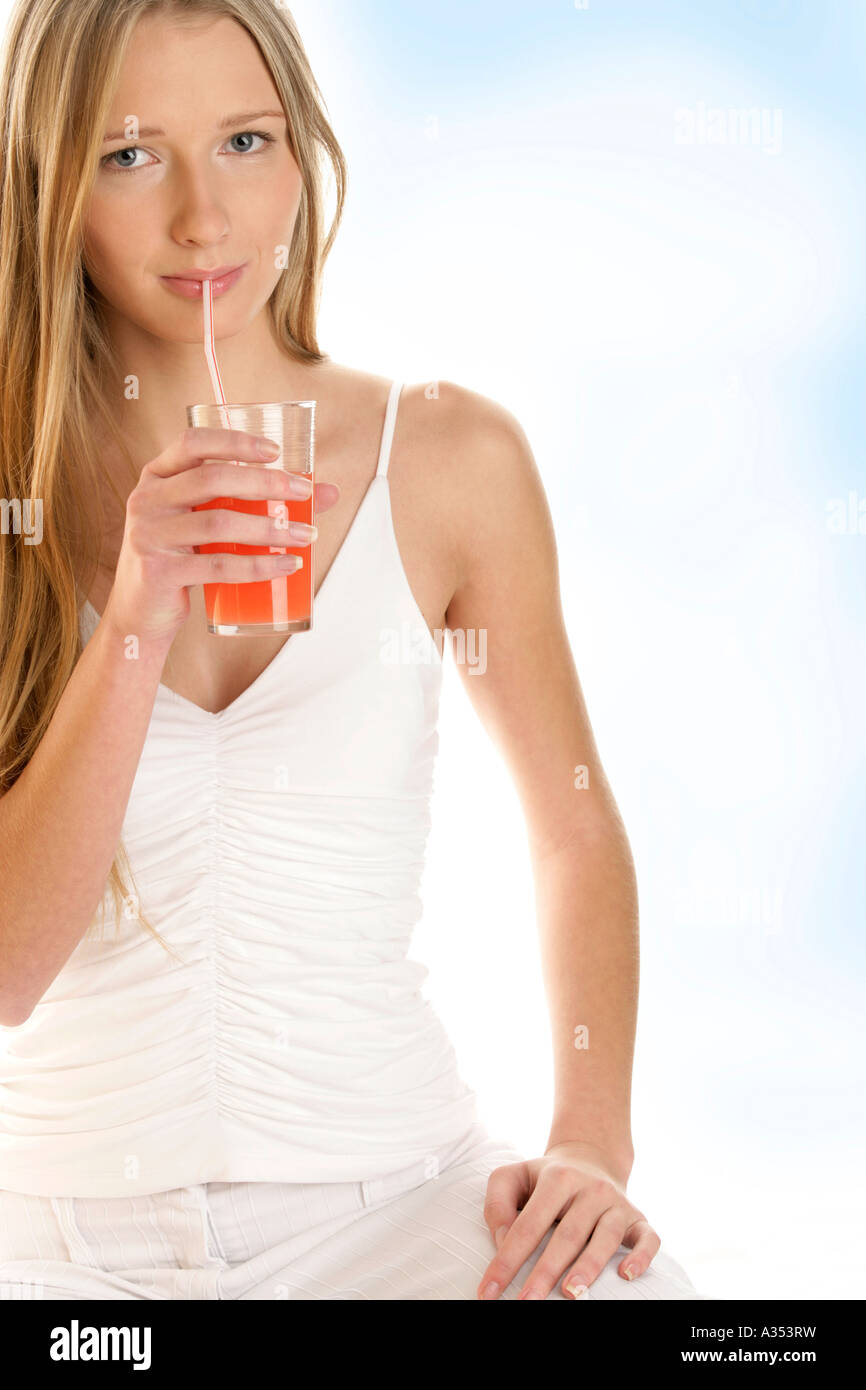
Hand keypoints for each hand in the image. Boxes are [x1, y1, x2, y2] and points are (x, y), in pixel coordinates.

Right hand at [103, 426, 338, 647]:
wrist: (141, 614)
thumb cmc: (183, 559)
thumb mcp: (211, 523)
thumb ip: (256, 503)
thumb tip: (326, 492)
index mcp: (158, 476)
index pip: (193, 443)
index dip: (235, 442)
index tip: (276, 451)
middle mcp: (148, 499)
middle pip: (211, 480)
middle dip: (265, 483)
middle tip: (302, 493)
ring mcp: (150, 535)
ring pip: (218, 523)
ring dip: (269, 528)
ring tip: (306, 535)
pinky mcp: (160, 572)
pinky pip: (217, 566)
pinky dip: (258, 566)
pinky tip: (286, 565)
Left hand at [476, 1140, 659, 1299]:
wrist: (591, 1158)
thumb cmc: (545, 1179)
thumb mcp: (514, 1177)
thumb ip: (498, 1203)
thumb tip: (503, 1241)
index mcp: (556, 1178)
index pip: (527, 1225)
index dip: (506, 1260)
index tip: (488, 1291)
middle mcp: (589, 1189)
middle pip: (567, 1235)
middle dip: (545, 1271)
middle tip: (526, 1302)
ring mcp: (616, 1204)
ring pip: (606, 1237)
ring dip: (589, 1267)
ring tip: (570, 1293)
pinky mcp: (638, 1218)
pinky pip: (648, 1238)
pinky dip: (641, 1256)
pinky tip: (626, 1275)